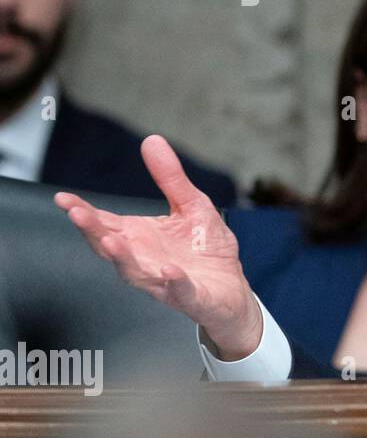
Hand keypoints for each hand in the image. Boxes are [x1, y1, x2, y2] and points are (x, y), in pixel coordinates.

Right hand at [54, 135, 261, 359]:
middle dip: (93, 231)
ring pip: (136, 272)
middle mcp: (144, 260)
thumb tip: (151, 140)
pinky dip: (173, 282)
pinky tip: (170, 271)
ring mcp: (165, 281)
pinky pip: (180, 291)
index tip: (63, 199)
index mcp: (140, 238)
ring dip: (122, 257)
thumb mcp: (191, 205)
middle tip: (77, 213)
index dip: (83, 212)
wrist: (232, 289)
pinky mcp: (191, 297)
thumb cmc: (206, 249)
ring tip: (111, 241)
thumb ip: (170, 178)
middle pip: (111, 247)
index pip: (105, 224)